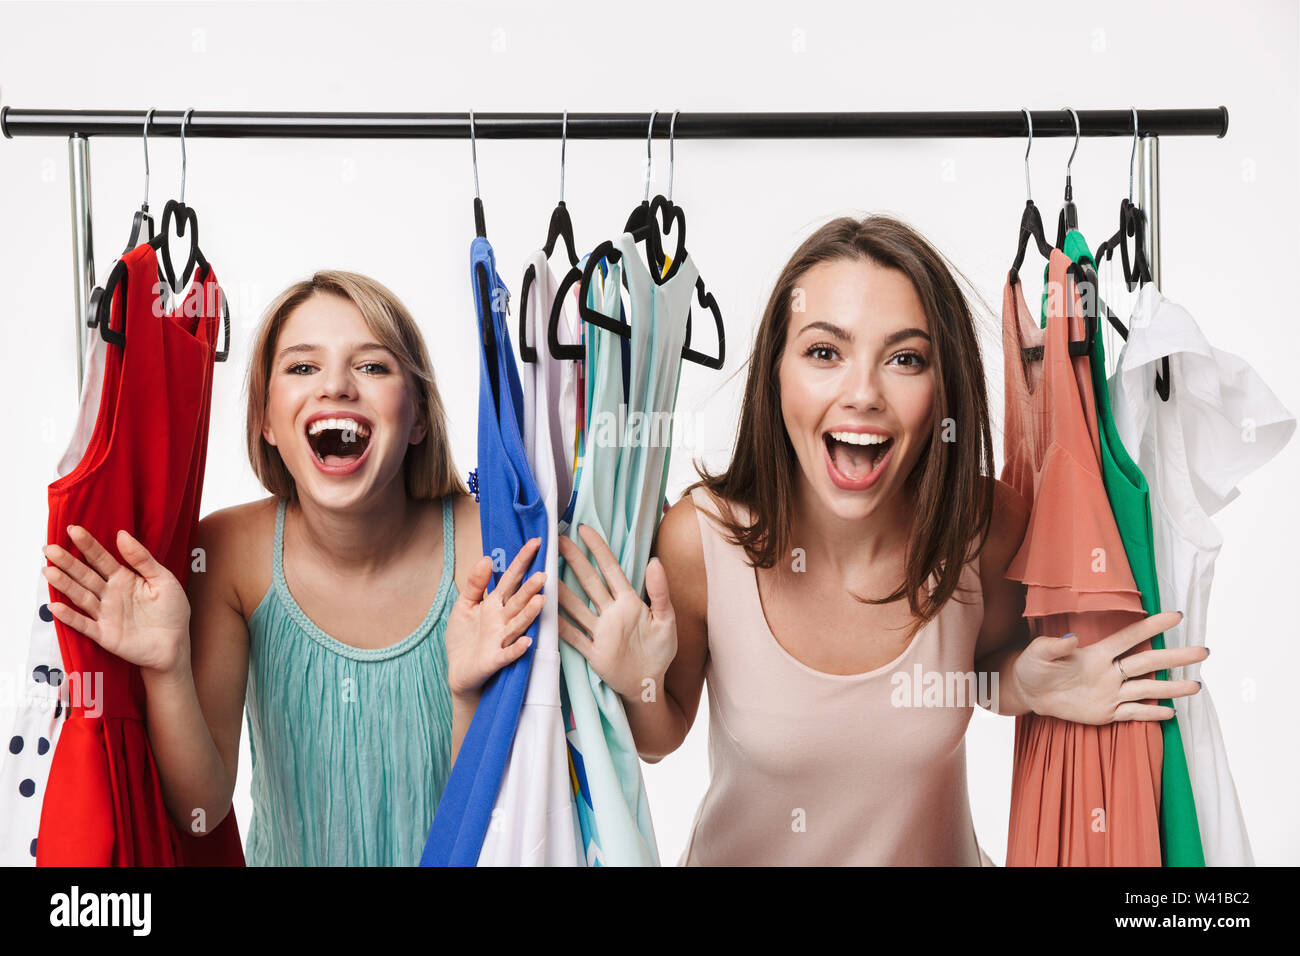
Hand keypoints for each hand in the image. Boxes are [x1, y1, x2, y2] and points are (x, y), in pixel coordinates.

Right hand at [41, 525, 191, 677]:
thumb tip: (121, 534)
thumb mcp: (163, 579)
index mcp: (124, 578)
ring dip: (64, 584)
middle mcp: (110, 594)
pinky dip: (70, 617)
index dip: (88, 544)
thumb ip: (142, 559)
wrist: (175, 645)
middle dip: (67, 561)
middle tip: (49, 548)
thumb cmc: (172, 610)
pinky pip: (84, 624)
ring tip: (48, 570)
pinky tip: (55, 606)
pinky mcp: (104, 634)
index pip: (101, 558)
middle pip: (85, 575)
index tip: (73, 529)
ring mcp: (105, 613)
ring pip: (81, 596)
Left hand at [445, 538, 545, 699]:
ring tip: (540, 601)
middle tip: (543, 574)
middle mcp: (502, 620)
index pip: (511, 578)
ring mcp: (501, 639)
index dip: (522, 561)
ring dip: (528, 614)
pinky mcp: (495, 659)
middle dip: (529, 588)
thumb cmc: (464, 639)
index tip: (535, 543)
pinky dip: (516, 648)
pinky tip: (526, 642)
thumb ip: (475, 583)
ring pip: (518, 624)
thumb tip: (486, 559)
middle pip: (518, 600)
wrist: (459, 672)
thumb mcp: (464, 606)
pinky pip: (508, 653)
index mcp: (495, 604)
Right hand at [556, 524, 676, 701]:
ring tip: (545, 572)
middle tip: (557, 540)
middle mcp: (610, 612)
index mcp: (629, 601)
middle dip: (574, 560)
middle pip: (589, 581)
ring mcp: (599, 631)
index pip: (611, 570)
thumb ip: (660, 592)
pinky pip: (573, 635)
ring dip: (561, 590)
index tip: (583, 529)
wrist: (649, 684)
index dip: (598, 549)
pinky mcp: (592, 651)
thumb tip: (654, 561)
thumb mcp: (666, 620)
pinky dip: (560, 625)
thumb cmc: (660, 651)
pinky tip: (545, 612)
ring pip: (576, 605)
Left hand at [1014, 610, 1205, 723]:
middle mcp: (1109, 671)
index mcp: (1096, 653)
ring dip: (1171, 688)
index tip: (1177, 616)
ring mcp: (1110, 692)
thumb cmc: (1033, 666)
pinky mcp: (1106, 712)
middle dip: (1175, 657)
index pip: (1129, 637)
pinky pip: (1132, 713)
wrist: (1028, 691)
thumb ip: (1053, 645)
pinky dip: (1151, 714)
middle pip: (1148, 663)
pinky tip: (1171, 713)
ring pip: (1146, 689)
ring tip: (1197, 685)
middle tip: (1203, 651)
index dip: (1152, 627)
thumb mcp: (1038, 653)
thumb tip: (1071, 637)